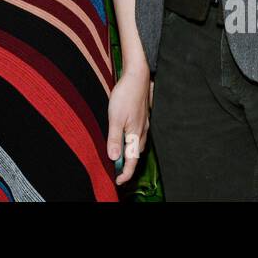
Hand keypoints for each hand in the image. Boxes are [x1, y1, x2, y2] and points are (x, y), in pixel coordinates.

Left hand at [107, 63, 150, 185]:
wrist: (136, 76)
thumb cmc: (126, 95)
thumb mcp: (115, 118)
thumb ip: (114, 138)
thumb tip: (113, 157)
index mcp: (135, 135)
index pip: (132, 161)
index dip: (125, 173)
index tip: (118, 181)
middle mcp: (142, 132)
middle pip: (135, 154)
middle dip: (127, 164)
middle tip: (115, 169)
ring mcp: (143, 124)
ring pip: (136, 145)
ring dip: (128, 152)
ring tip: (118, 155)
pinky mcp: (142, 117)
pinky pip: (137, 135)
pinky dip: (130, 141)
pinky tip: (124, 136)